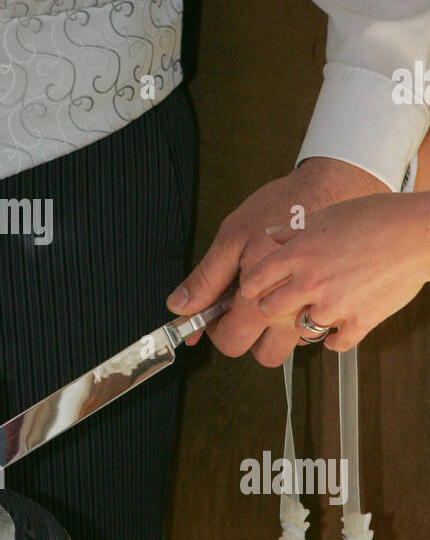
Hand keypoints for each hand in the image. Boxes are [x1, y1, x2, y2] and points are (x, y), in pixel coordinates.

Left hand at [165, 157, 390, 366]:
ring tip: (285, 293)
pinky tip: (316, 296)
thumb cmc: (287, 204)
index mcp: (259, 299)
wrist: (343, 184)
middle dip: (253, 335)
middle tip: (249, 307)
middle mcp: (292, 315)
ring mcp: (326, 317)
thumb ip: (207, 278)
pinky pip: (333, 339)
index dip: (220, 327)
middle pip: (265, 355)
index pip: (230, 340)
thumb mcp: (234, 235)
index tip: (223, 310)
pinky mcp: (359, 315)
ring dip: (287, 328)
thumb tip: (180, 307)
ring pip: (297, 347)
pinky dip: (323, 324)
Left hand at [239, 192, 429, 350]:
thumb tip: (270, 233)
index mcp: (298, 254)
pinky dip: (335, 340)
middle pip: (269, 309)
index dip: (250, 288)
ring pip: (302, 329)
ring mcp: (334, 305)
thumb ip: (293, 230)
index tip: (251, 292)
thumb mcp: (325, 215)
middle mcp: (310, 282)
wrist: (414, 233)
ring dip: (306, 322)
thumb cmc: (375, 217)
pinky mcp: (359, 322)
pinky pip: (336, 344)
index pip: (255, 280)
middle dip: (270, 308)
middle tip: (274, 307)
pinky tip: (337, 330)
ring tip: (313, 313)